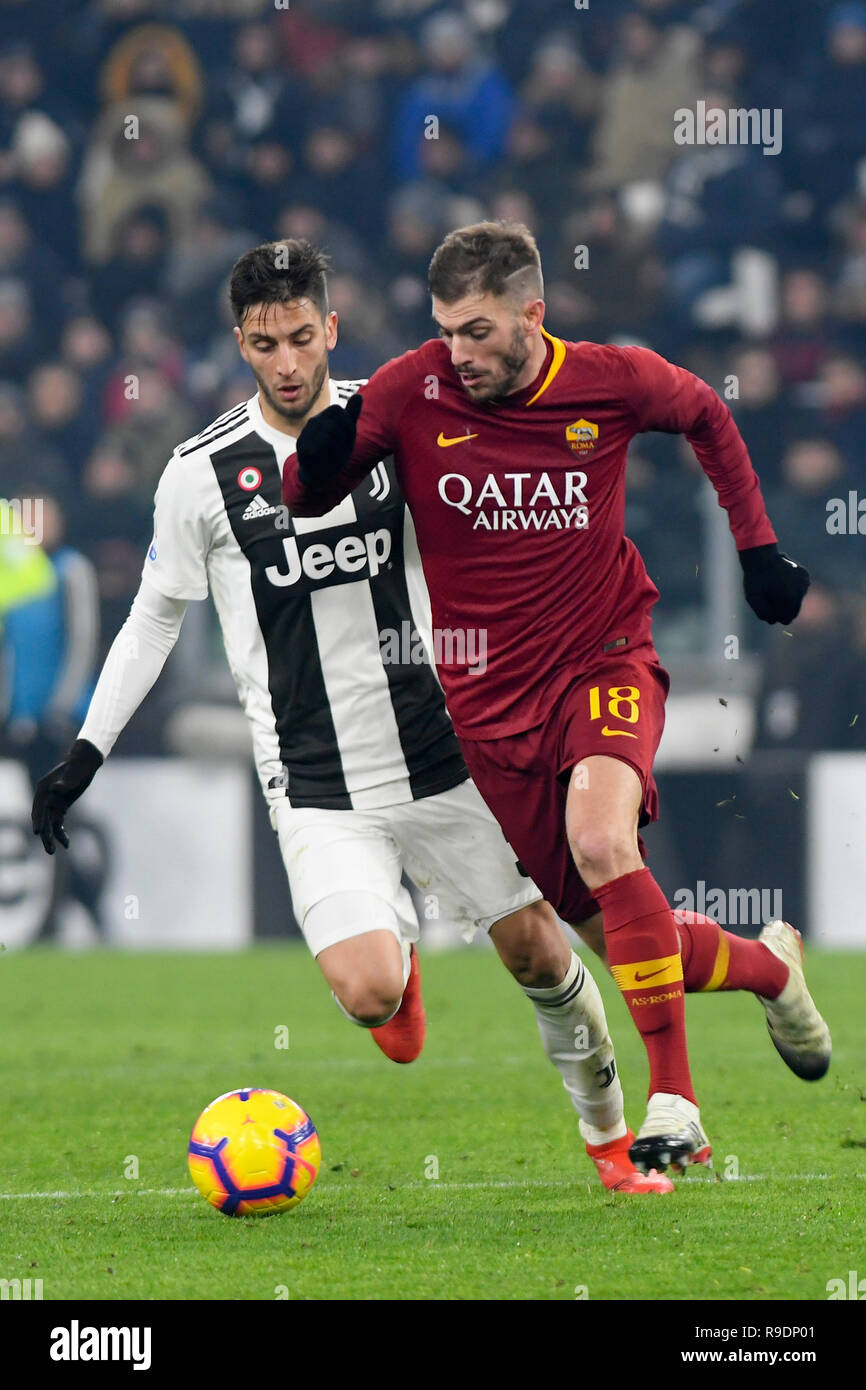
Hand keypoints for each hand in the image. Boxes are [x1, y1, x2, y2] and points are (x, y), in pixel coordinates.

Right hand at [31, 739, 103, 853]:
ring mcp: (52, 803)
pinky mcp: (60, 807)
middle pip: (42, 818)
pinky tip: (66, 844)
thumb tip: (56, 789)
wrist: (85, 761)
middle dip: (44, 834)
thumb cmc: (79, 766)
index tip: (38, 832)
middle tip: (49, 850)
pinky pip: (58, 823)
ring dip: (51, 837)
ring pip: (49, 823)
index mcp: (44, 788)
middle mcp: (45, 797)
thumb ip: (65, 783)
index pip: (38, 807)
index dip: (38, 820)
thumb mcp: (74, 774)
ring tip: (53, 851)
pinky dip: (61, 833)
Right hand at [296, 393, 361, 487]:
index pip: (339, 411)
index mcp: (325, 416)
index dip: (346, 425)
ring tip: (331, 455)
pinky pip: (319, 450)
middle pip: (334, 424)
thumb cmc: (335, 449)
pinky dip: (327, 458)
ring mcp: (306, 434)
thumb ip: (352, 414)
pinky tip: (325, 461)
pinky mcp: (302, 448)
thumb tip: (359, 395)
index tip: (345, 437)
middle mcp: (313, 422)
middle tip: (338, 449)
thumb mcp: (347, 432)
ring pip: (328, 437)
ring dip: (336, 449)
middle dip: (342, 439)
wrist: (319, 471)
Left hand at [739, 543, 809, 623]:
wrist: (761, 556)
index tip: (766, 605)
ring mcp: (804, 582)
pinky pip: (799, 589)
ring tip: (775, 586)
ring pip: (797, 600)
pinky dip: (792, 588)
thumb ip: (763, 614)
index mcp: (789, 599)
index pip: (786, 619)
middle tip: (769, 596)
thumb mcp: (753, 600)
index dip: (775, 615)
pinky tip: (782, 580)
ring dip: (787, 598)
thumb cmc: (755, 579)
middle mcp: (800, 591)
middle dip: (782, 608)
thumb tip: (774, 621)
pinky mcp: (805, 575)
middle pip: (793, 611)